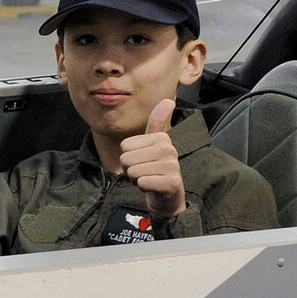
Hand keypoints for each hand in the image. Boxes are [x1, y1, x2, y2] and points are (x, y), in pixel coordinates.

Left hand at [119, 99, 185, 219]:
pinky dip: (143, 189)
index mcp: (162, 138)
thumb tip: (168, 100)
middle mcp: (169, 149)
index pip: (124, 146)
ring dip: (137, 180)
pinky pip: (142, 182)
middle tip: (146, 174)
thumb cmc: (156, 170)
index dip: (129, 158)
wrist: (168, 198)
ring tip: (149, 180)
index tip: (143, 163)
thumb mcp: (153, 145)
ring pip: (133, 171)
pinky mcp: (172, 182)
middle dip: (131, 170)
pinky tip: (153, 188)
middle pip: (126, 158)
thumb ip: (157, 122)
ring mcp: (172, 166)